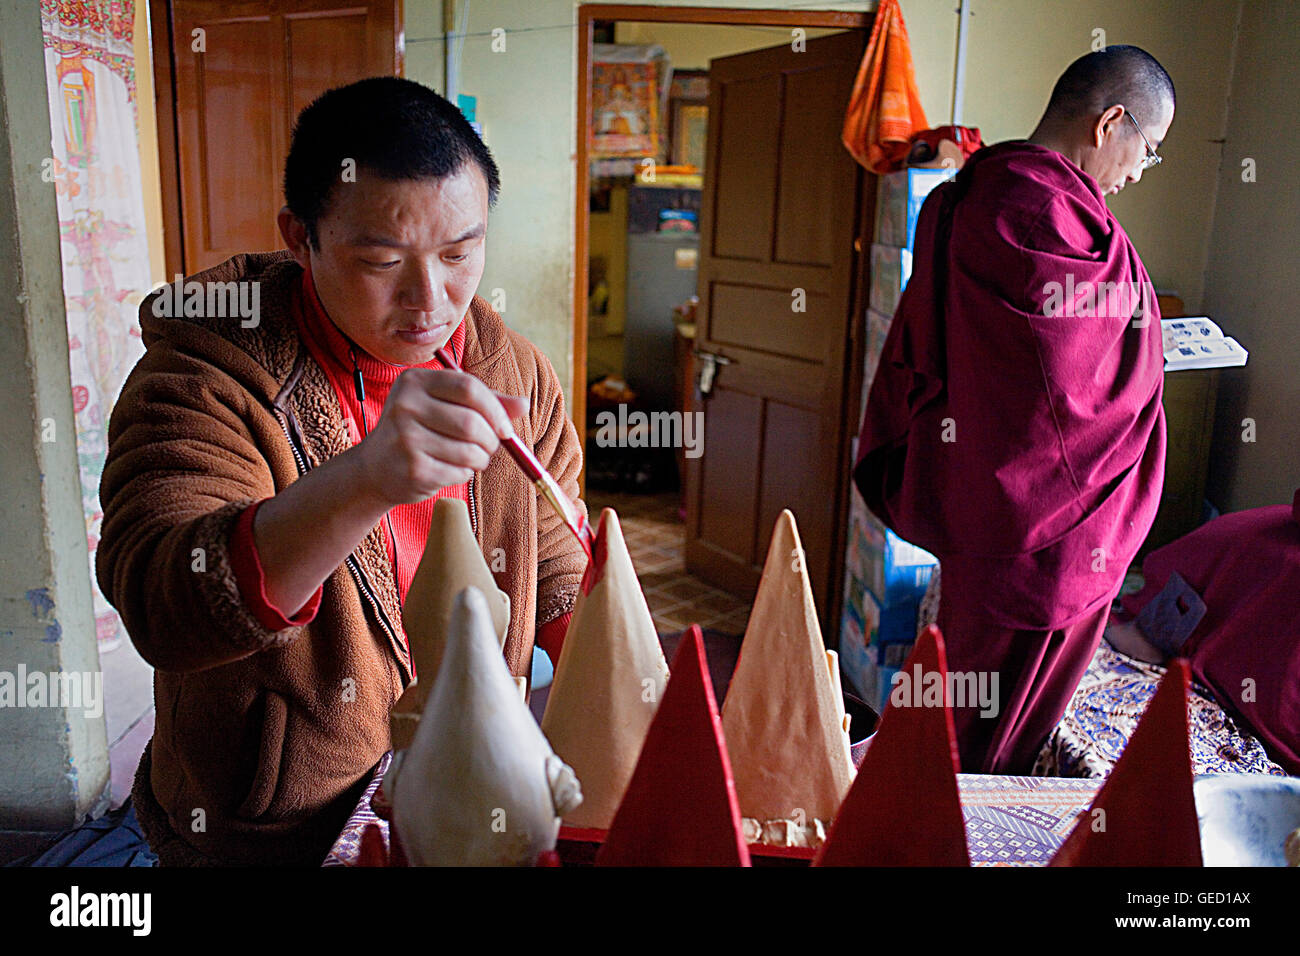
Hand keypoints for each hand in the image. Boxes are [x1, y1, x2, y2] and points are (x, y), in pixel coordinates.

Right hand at [353, 368, 528, 506]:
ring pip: (469, 451)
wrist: (374, 468)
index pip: (469, 387)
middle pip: (472, 422)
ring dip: (480, 460)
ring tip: (471, 460)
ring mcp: (405, 438)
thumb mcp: (445, 406)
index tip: (505, 428)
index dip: (495, 410)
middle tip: (489, 447)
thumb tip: (524, 404)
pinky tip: (450, 470)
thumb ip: (485, 402)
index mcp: (415, 381)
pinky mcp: (411, 469)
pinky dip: (464, 474)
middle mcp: (405, 405)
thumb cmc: (419, 431)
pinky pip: (458, 473)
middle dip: (491, 440)